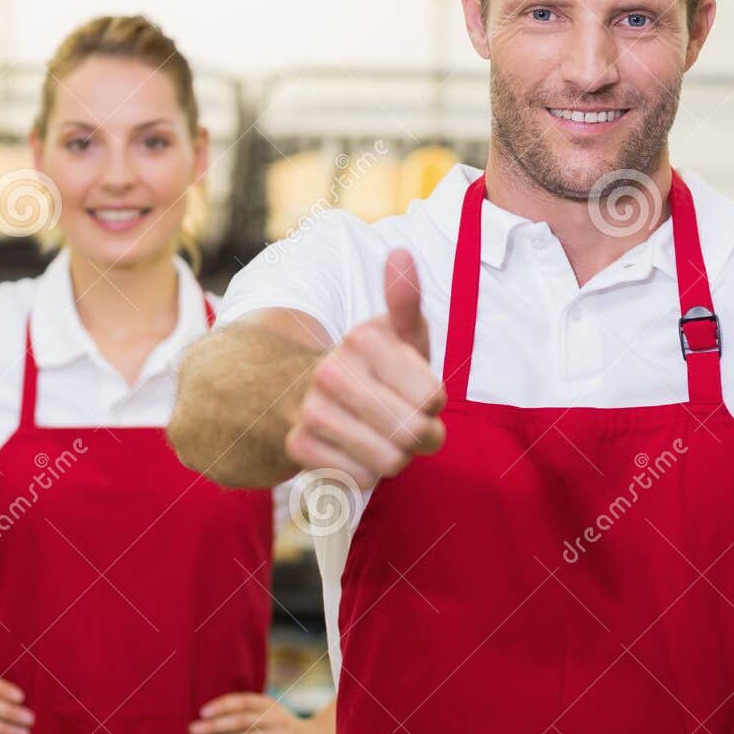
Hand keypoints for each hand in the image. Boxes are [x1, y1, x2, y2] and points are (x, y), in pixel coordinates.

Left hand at [190, 694, 334, 733]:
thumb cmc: (286, 730)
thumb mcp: (273, 715)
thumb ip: (250, 713)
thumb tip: (210, 716)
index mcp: (272, 706)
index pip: (245, 701)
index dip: (223, 705)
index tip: (202, 711)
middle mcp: (277, 720)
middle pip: (242, 720)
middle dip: (215, 725)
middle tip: (193, 730)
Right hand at [284, 249, 445, 488]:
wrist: (301, 394)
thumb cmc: (372, 367)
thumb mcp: (395, 332)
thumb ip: (405, 300)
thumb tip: (399, 253)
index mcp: (363, 338)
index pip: (433, 398)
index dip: (434, 403)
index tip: (419, 392)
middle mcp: (332, 371)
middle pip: (414, 433)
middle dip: (422, 436)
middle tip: (408, 424)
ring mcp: (312, 410)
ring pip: (390, 461)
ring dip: (396, 457)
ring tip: (382, 437)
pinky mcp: (299, 448)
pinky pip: (361, 479)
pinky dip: (367, 473)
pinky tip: (354, 450)